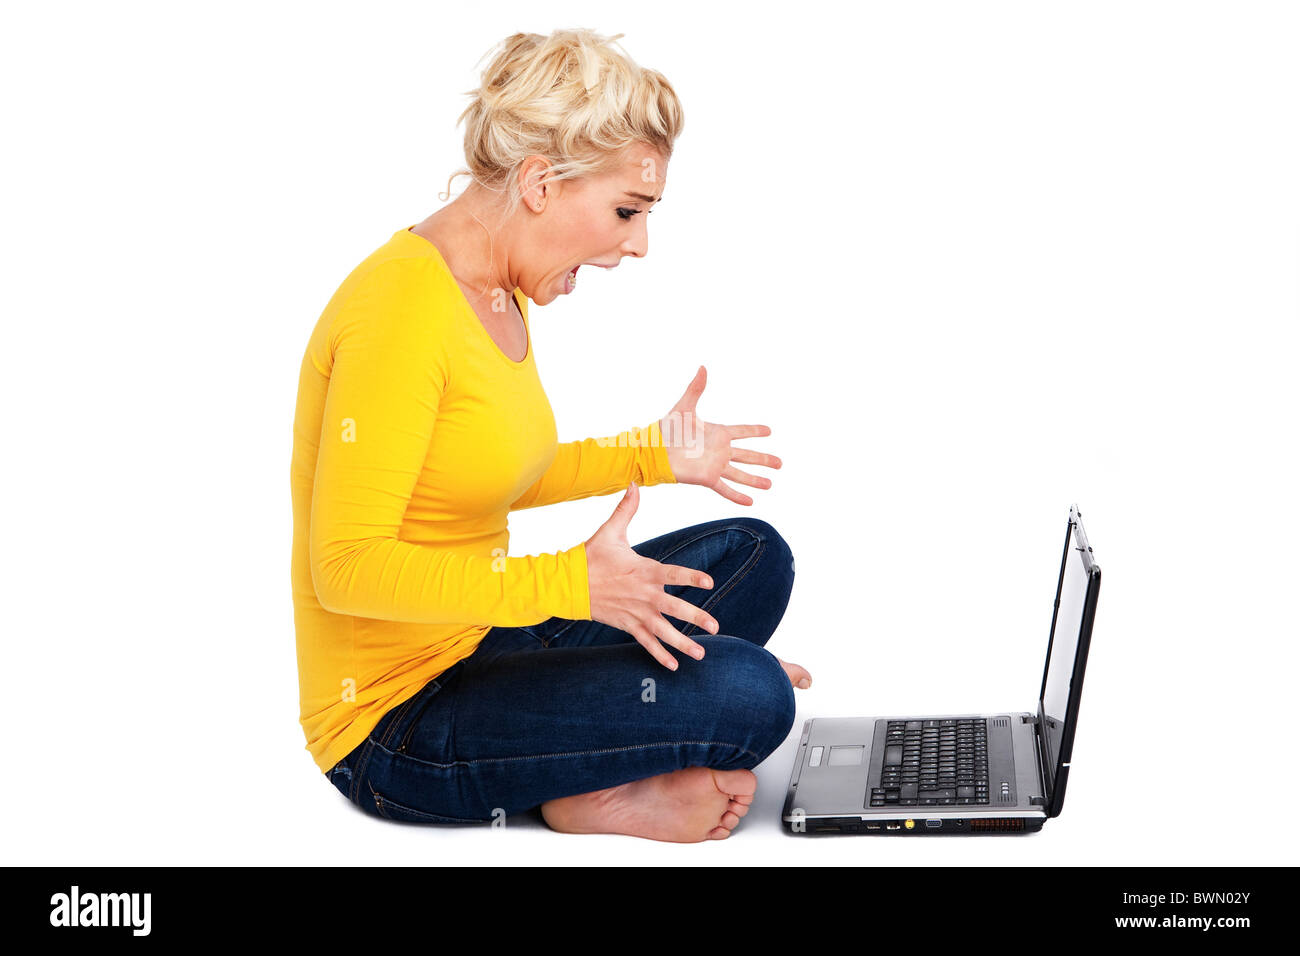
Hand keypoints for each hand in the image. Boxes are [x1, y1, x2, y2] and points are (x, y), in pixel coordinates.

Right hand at [584, 482, 719, 669]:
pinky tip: (675, 666)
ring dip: (683, 644)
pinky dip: (659, 655)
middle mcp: (643, 594)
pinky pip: (646, 643)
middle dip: (696, 617)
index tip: (710, 583)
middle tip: (715, 626)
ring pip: (663, 632)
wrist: (567, 584)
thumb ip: (626, 509)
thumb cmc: (591, 557)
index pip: (673, 573)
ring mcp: (636, 613)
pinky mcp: (627, 625)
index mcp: (644, 570)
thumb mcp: (610, 532)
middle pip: (674, 608)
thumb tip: (633, 482)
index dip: (691, 577)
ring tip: (701, 653)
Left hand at [659, 365, 780, 505]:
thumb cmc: (667, 429)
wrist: (654, 450)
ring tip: (770, 484)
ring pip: (741, 474)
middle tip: (780, 463)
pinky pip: (726, 489)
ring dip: (756, 480)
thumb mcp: (685, 406)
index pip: (742, 432)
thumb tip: (703, 367)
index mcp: (717, 433)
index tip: (769, 431)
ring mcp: (715, 465)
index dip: (755, 431)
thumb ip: (696, 388)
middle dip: (764, 459)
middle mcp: (720, 451)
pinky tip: (751, 502)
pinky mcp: (708, 478)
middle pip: (748, 456)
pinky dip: (738, 496)